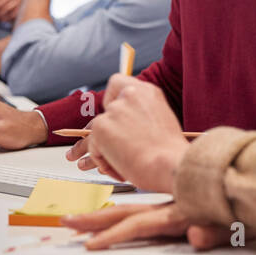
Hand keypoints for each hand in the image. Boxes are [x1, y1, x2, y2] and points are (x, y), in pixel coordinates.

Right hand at [63, 202, 238, 251]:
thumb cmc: (255, 211)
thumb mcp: (239, 226)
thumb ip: (216, 231)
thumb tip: (197, 235)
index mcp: (181, 211)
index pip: (140, 223)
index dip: (114, 235)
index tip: (90, 245)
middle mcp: (174, 207)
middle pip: (127, 213)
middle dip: (95, 220)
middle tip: (67, 223)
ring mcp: (178, 208)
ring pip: (134, 211)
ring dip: (106, 217)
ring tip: (81, 221)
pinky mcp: (184, 211)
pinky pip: (150, 215)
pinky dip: (127, 219)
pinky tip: (115, 221)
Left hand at [78, 75, 190, 193]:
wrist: (172, 165)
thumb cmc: (172, 154)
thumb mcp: (161, 126)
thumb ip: (140, 120)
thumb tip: (122, 133)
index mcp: (147, 92)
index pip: (117, 83)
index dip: (111, 99)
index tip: (112, 114)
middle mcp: (130, 95)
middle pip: (104, 112)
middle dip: (100, 130)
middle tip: (95, 143)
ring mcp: (114, 110)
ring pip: (96, 131)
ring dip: (91, 147)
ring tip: (82, 160)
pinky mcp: (101, 128)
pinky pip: (94, 147)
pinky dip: (102, 161)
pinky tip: (118, 171)